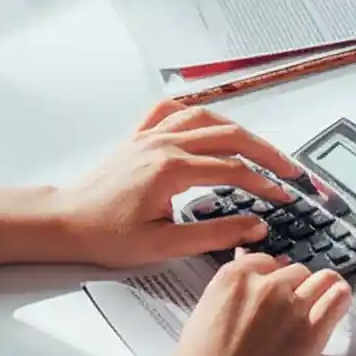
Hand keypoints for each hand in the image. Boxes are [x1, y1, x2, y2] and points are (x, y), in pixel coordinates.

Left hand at [56, 100, 300, 267]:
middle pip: (231, 136)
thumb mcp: (164, 245)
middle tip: (290, 170)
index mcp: (170, 170)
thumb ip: (214, 234)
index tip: (284, 197)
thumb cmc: (105, 234)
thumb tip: (254, 227)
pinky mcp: (141, 136)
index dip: (265, 185)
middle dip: (267, 152)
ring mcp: (151, 136)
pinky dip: (199, 113)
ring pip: (208, 118)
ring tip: (263, 148)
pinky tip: (211, 123)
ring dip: (241, 130)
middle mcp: (163, 144)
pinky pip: (174, 110)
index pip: (234, 171)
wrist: (65, 221)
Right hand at [161, 253, 352, 355]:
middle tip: (289, 312)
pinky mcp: (312, 332)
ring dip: (319, 291)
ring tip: (316, 309)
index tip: (274, 290)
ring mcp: (291, 306)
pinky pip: (339, 298)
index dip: (272, 277)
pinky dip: (340, 299)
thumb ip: (229, 298)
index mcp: (232, 278)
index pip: (266, 262)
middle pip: (295, 272)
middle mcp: (265, 285)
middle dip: (294, 288)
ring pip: (321, 280)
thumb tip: (245, 286)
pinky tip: (336, 307)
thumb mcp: (203, 319)